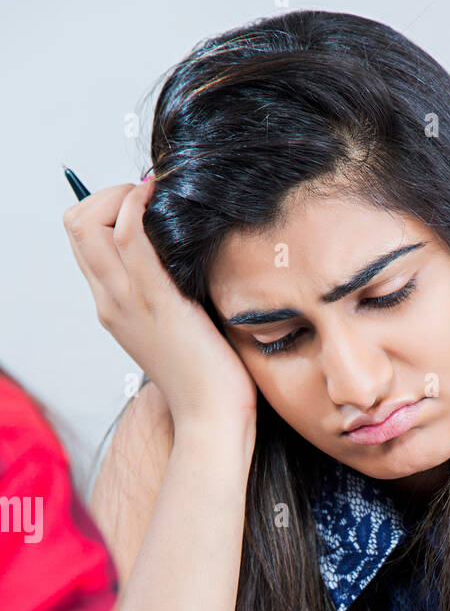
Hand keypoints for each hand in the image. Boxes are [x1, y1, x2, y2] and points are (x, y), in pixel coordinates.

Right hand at [63, 179, 257, 436]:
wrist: (212, 416)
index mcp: (112, 306)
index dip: (106, 208)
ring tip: (156, 199)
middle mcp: (110, 300)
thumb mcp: (178, 324)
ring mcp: (128, 301)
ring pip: (89, 225)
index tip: (144, 208)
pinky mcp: (156, 301)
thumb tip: (186, 254)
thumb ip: (170, 291)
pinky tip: (162, 200)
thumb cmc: (206, 375)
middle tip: (149, 199)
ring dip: (121, 195)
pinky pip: (130, 238)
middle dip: (108, 193)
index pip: (83, 239)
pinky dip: (139, 207)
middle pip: (76, 224)